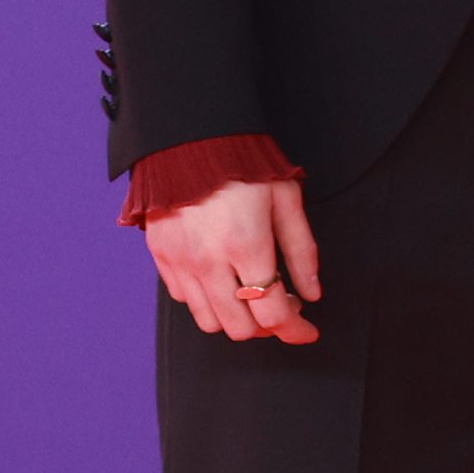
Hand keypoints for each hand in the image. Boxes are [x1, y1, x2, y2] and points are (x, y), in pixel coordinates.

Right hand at [147, 175, 323, 344]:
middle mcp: (208, 262)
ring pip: (209, 322)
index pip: (272, 313)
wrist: (190, 141)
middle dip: (268, 326)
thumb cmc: (246, 166)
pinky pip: (185, 300)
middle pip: (240, 328)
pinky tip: (226, 281)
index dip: (295, 329)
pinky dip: (209, 302)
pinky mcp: (161, 258)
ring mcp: (180, 262)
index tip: (308, 331)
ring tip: (255, 296)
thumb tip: (312, 294)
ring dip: (237, 319)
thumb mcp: (287, 200)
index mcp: (246, 246)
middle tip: (284, 306)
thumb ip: (302, 251)